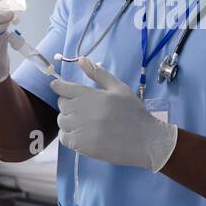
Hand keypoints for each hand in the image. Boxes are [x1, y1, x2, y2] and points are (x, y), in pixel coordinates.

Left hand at [50, 57, 177, 171]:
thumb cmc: (133, 113)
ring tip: (86, 122)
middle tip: (85, 109)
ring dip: (69, 120)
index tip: (62, 88)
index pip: (62, 88)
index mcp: (90, 95)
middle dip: (69, 104)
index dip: (60, 87)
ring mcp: (80, 129)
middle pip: (62, 104)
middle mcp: (81, 111)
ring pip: (62, 121)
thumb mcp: (119, 88)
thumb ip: (99, 74)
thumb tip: (81, 59)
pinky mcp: (80, 146)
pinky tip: (83, 134)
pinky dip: (69, 135)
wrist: (144, 141)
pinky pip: (64, 138)